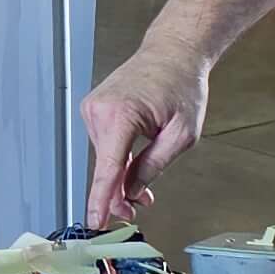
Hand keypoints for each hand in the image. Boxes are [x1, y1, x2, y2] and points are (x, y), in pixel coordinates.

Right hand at [82, 42, 208, 223]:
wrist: (172, 52)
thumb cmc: (182, 85)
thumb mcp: (182, 134)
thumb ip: (154, 166)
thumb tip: (131, 192)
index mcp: (121, 115)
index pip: (108, 167)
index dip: (101, 198)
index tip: (95, 220)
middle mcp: (99, 110)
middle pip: (105, 167)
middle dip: (119, 191)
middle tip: (139, 206)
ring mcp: (92, 109)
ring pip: (104, 158)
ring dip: (120, 175)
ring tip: (142, 181)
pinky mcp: (94, 109)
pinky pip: (104, 145)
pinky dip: (117, 158)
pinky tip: (132, 162)